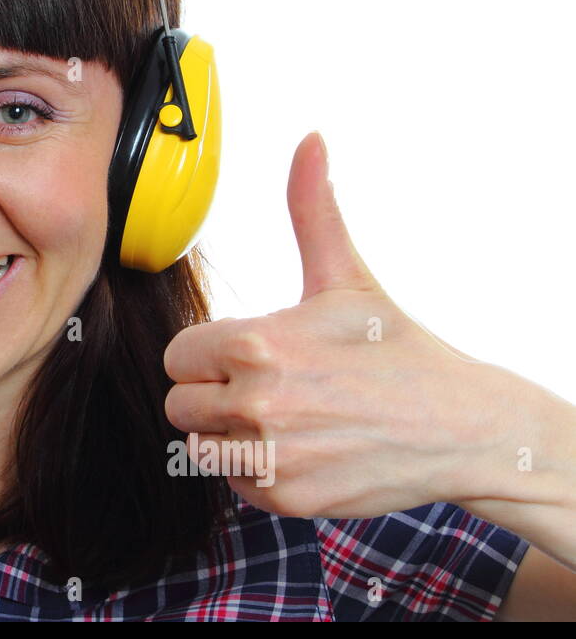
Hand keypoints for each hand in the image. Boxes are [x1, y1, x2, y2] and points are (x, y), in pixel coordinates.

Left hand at [163, 132, 509, 518]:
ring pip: (199, 445)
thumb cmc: (395, 348)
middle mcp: (258, 402)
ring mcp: (271, 457)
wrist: (460, 427)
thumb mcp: (347, 277)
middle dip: (212, 394)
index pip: (177, 355)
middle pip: (180, 403)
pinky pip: (232, 484)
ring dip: (227, 434)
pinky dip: (254, 472)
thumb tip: (309, 140)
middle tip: (265, 387)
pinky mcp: (285, 498)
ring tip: (280, 418)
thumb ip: (312, 210)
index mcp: (258, 343)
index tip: (246, 355)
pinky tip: (298, 449)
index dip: (207, 354)